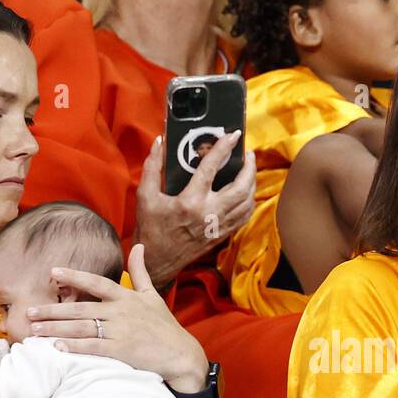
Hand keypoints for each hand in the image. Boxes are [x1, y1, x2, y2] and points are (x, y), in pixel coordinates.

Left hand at [27, 243, 208, 388]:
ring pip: (82, 328)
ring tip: (35, 330)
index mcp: (126, 297)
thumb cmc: (164, 325)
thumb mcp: (152, 295)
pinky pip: (94, 347)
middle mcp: (120, 312)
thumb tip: (138, 245)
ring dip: (56, 329)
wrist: (181, 354)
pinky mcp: (122, 350)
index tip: (53, 272)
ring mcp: (121, 331)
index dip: (74, 276)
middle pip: (80, 308)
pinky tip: (57, 347)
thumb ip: (141, 271)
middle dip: (52, 310)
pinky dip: (75, 347)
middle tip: (30, 311)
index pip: (96, 283)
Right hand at [135, 132, 256, 286]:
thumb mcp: (145, 195)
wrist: (156, 261)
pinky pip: (244, 217)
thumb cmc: (150, 227)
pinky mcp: (221, 235)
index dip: (223, 148)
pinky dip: (249, 202)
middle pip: (241, 187)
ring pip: (247, 202)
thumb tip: (160, 142)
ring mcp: (218, 226)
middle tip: (248, 153)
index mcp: (190, 202)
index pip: (211, 169)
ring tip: (249, 169)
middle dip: (249, 167)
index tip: (232, 135)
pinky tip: (247, 192)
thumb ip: (152, 166)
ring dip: (252, 183)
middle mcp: (209, 214)